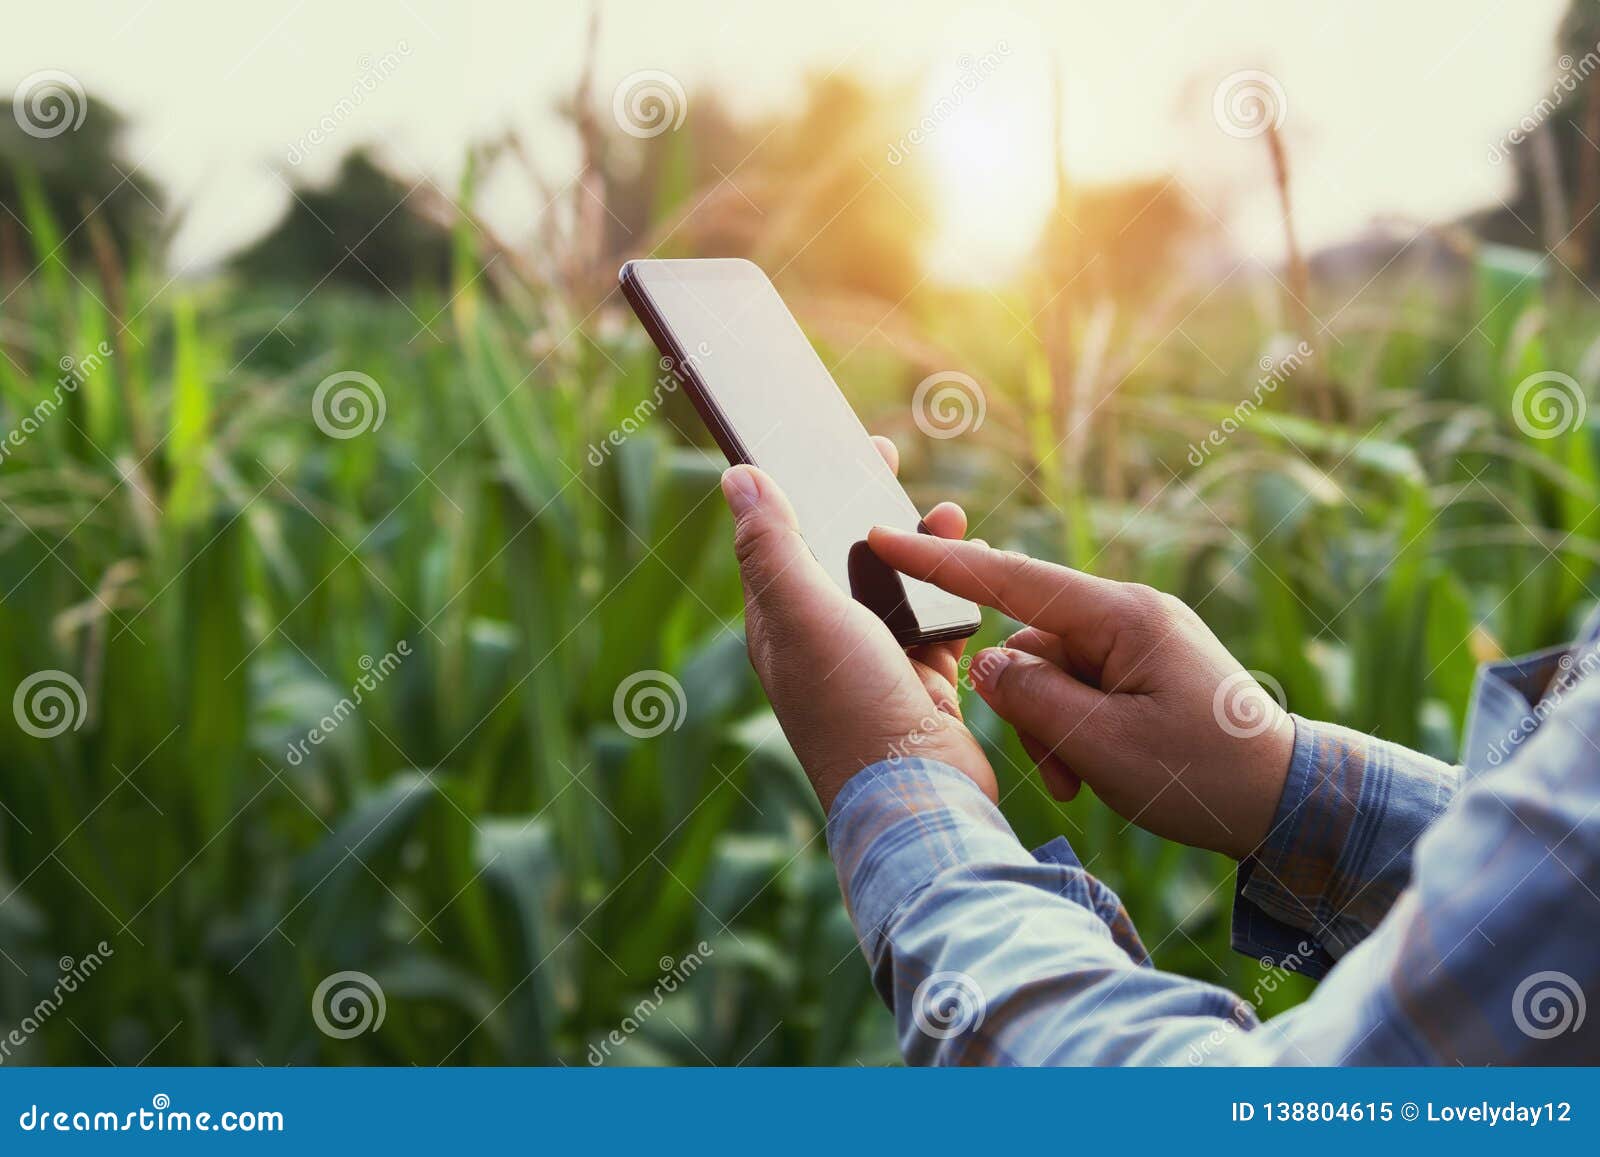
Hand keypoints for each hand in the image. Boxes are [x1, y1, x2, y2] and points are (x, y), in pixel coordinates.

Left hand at [720, 439, 994, 811]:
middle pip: (840, 556)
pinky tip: (973, 563)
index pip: (781, 540)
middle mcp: (821, 642)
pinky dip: (954, 589)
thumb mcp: (803, 615)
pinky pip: (936, 620)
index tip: (825, 444)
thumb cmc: (851, 708)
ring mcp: (872, 664)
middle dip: (864, 505)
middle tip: (889, 458)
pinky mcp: (921, 681)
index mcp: (779, 624)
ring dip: (918, 543)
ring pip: (894, 585)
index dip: (798, 487)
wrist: (920, 799)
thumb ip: (771, 545)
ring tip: (950, 511)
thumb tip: (736, 476)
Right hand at [865, 528, 1293, 858]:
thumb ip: (1031, 699)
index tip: (885, 535)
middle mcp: (1128, 616)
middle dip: (1027, 708)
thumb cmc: (1205, 776)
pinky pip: (1076, 690)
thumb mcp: (1105, 746)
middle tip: (1059, 771)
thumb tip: (981, 664)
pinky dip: (1072, 732)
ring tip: (1083, 782)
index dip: (943, 562)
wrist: (1289, 805)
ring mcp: (1135, 642)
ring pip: (1048, 675)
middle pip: (1030, 644)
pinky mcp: (1139, 670)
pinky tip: (1093, 772)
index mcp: (1124, 617)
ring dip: (1051, 731)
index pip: (1013, 579)